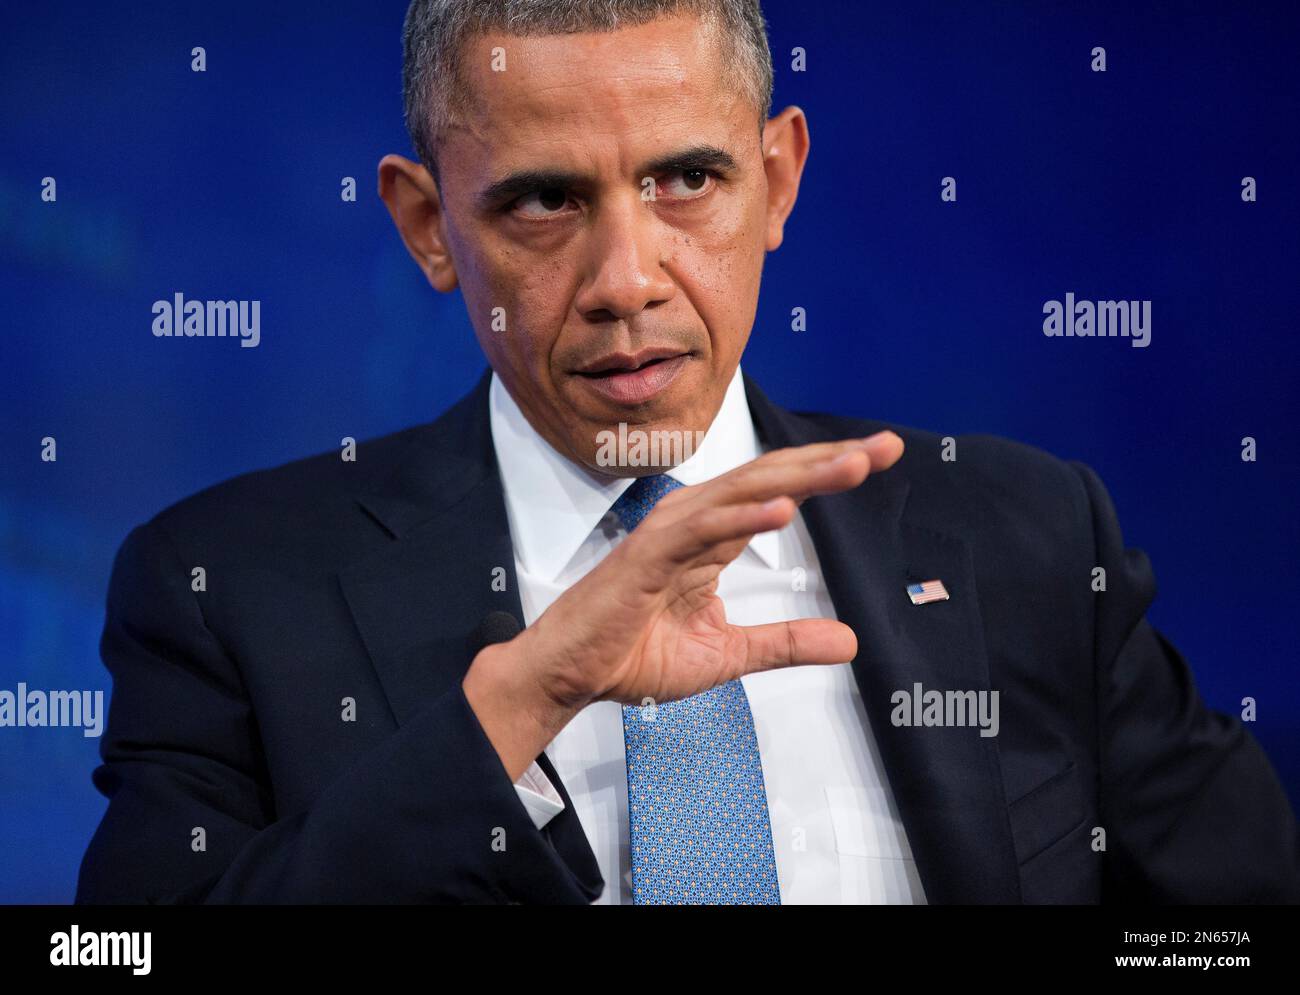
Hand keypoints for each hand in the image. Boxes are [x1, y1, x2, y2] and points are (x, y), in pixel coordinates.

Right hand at [463, 432, 904, 780]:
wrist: (572, 674)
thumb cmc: (632, 652)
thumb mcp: (728, 655)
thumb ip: (785, 643)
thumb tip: (849, 642)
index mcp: (714, 536)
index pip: (780, 491)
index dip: (829, 471)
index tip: (881, 456)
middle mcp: (696, 520)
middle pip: (772, 478)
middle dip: (830, 460)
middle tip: (885, 447)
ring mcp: (671, 532)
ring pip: (744, 491)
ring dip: (800, 477)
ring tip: (853, 465)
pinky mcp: (648, 554)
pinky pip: (702, 529)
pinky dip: (743, 516)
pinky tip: (783, 509)